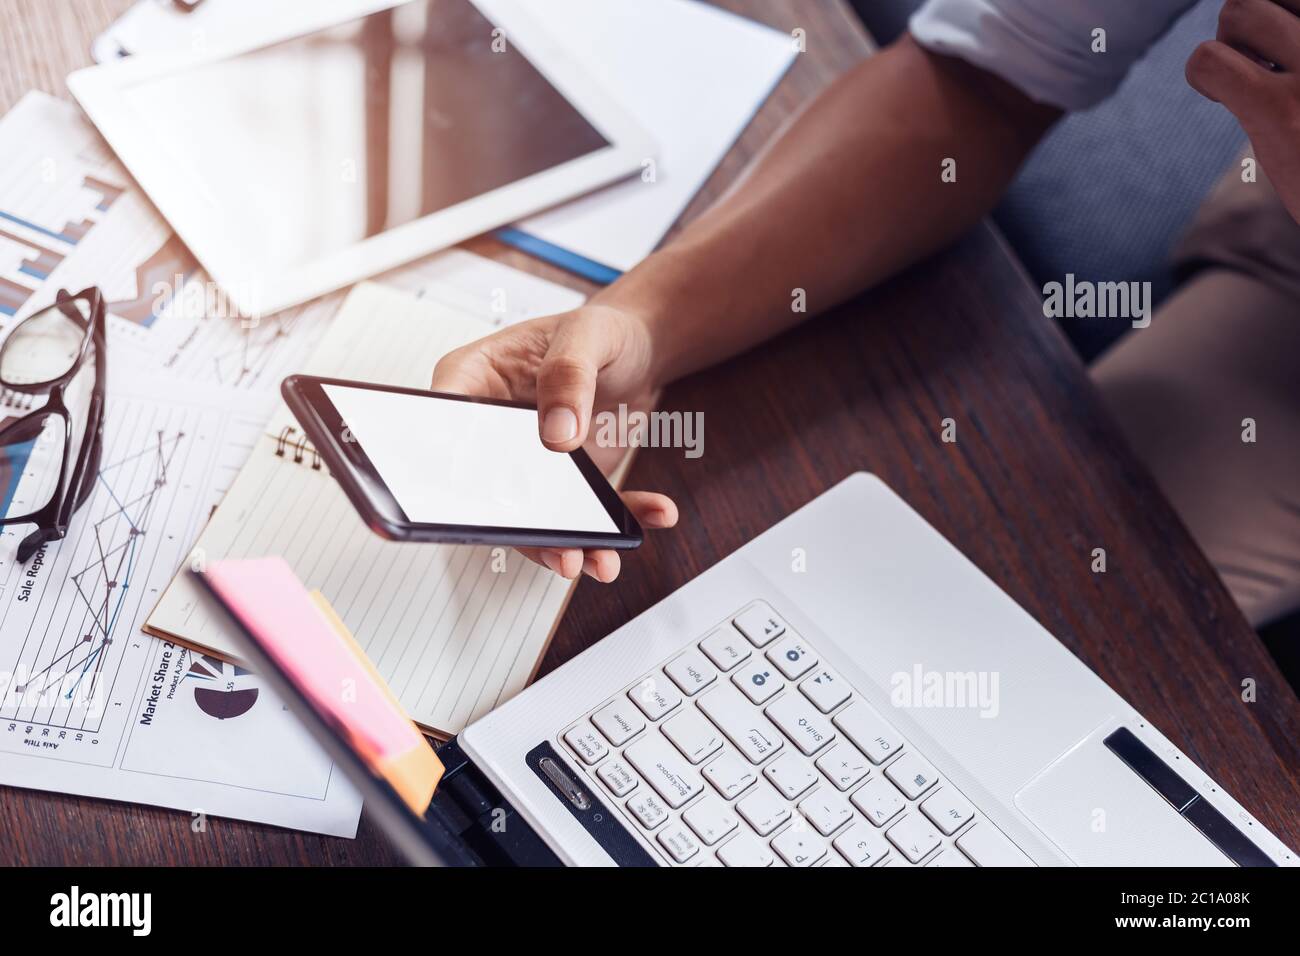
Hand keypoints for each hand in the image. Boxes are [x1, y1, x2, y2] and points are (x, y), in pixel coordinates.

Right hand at [430, 304, 676, 582]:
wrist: (641, 350)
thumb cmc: (600, 331)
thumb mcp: (586, 334)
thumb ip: (567, 375)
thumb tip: (557, 433)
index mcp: (474, 383)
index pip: (445, 427)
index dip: (450, 468)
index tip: (477, 500)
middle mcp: (492, 434)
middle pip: (487, 492)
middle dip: (522, 532)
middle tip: (559, 553)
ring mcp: (529, 466)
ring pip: (535, 520)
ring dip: (571, 545)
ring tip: (602, 559)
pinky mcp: (569, 486)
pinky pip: (589, 515)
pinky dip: (622, 522)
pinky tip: (656, 514)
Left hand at [1187, 0, 1299, 220]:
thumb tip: (1261, 11)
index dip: (1283, 9)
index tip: (1284, 50)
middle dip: (1250, 22)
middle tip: (1263, 64)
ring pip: (1239, 9)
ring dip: (1229, 44)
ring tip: (1251, 81)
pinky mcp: (1282, 109)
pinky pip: (1209, 61)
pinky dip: (1202, 74)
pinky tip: (1222, 98)